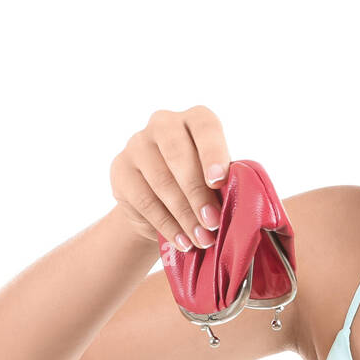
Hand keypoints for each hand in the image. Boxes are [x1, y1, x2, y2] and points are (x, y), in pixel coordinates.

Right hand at [108, 105, 232, 250]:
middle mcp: (164, 123)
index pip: (205, 127)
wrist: (158, 203)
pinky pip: (144, 200)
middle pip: (179, 156)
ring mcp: (138, 144)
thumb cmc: (199, 184)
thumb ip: (224, 183)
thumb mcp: (215, 178)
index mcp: (195, 119)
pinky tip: (182, 240)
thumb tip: (240, 204)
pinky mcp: (120, 168)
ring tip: (202, 239)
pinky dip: (166, 225)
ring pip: (162, 182)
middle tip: (213, 223)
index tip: (218, 182)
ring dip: (184, 215)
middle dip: (198, 194)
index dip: (213, 153)